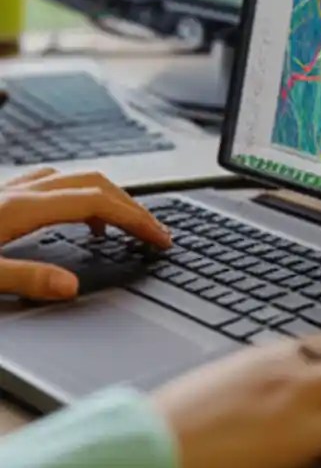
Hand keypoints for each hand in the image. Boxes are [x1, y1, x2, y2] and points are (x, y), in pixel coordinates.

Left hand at [0, 169, 170, 298]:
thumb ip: (27, 279)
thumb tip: (71, 287)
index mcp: (21, 207)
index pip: (97, 202)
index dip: (135, 218)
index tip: (159, 238)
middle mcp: (18, 192)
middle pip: (94, 184)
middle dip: (132, 207)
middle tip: (153, 232)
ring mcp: (8, 190)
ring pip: (74, 180)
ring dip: (107, 198)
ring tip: (122, 225)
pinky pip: (51, 184)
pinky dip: (77, 196)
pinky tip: (73, 215)